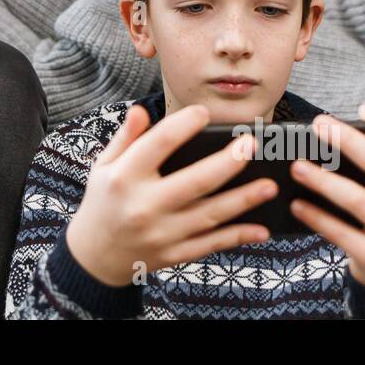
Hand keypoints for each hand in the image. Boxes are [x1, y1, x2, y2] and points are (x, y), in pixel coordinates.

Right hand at [65, 103, 276, 287]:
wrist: (94, 254)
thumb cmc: (103, 200)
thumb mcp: (104, 165)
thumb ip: (126, 138)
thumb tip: (141, 110)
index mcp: (124, 177)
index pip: (158, 145)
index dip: (183, 126)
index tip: (204, 113)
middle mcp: (144, 206)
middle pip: (195, 182)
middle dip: (227, 163)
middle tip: (252, 144)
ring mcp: (161, 234)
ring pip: (210, 215)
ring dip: (243, 200)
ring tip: (270, 185)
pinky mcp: (174, 254)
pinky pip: (211, 245)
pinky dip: (237, 237)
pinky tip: (262, 228)